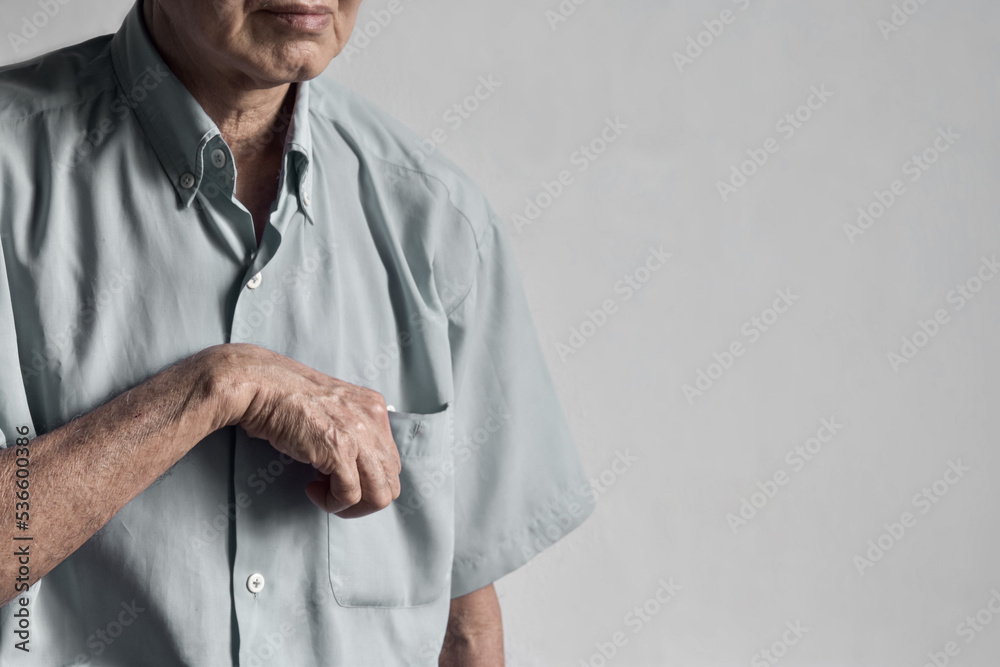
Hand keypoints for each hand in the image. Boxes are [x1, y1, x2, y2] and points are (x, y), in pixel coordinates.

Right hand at [205, 344, 400, 517]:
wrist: (260, 385)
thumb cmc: (286, 397)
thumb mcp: (333, 407)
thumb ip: (352, 430)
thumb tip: (355, 466)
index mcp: (374, 408)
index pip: (391, 461)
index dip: (368, 479)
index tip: (342, 479)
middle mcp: (373, 420)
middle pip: (391, 481)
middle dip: (364, 499)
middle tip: (335, 494)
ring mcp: (358, 436)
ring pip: (379, 495)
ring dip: (351, 506)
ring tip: (325, 494)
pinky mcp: (338, 451)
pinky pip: (349, 495)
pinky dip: (331, 502)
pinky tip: (311, 488)